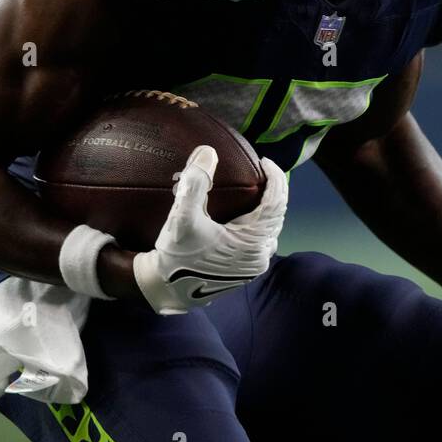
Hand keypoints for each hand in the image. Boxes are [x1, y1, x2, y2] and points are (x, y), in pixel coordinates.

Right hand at [133, 145, 287, 313]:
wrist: (164, 290)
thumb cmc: (175, 255)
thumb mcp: (182, 218)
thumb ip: (196, 183)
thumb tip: (208, 152)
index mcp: (251, 242)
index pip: (276, 203)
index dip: (275, 178)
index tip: (264, 160)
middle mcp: (258, 256)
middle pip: (277, 215)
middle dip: (274, 191)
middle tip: (261, 171)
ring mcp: (252, 266)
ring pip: (270, 229)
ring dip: (268, 209)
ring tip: (256, 190)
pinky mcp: (244, 271)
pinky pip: (261, 240)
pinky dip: (258, 223)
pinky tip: (244, 214)